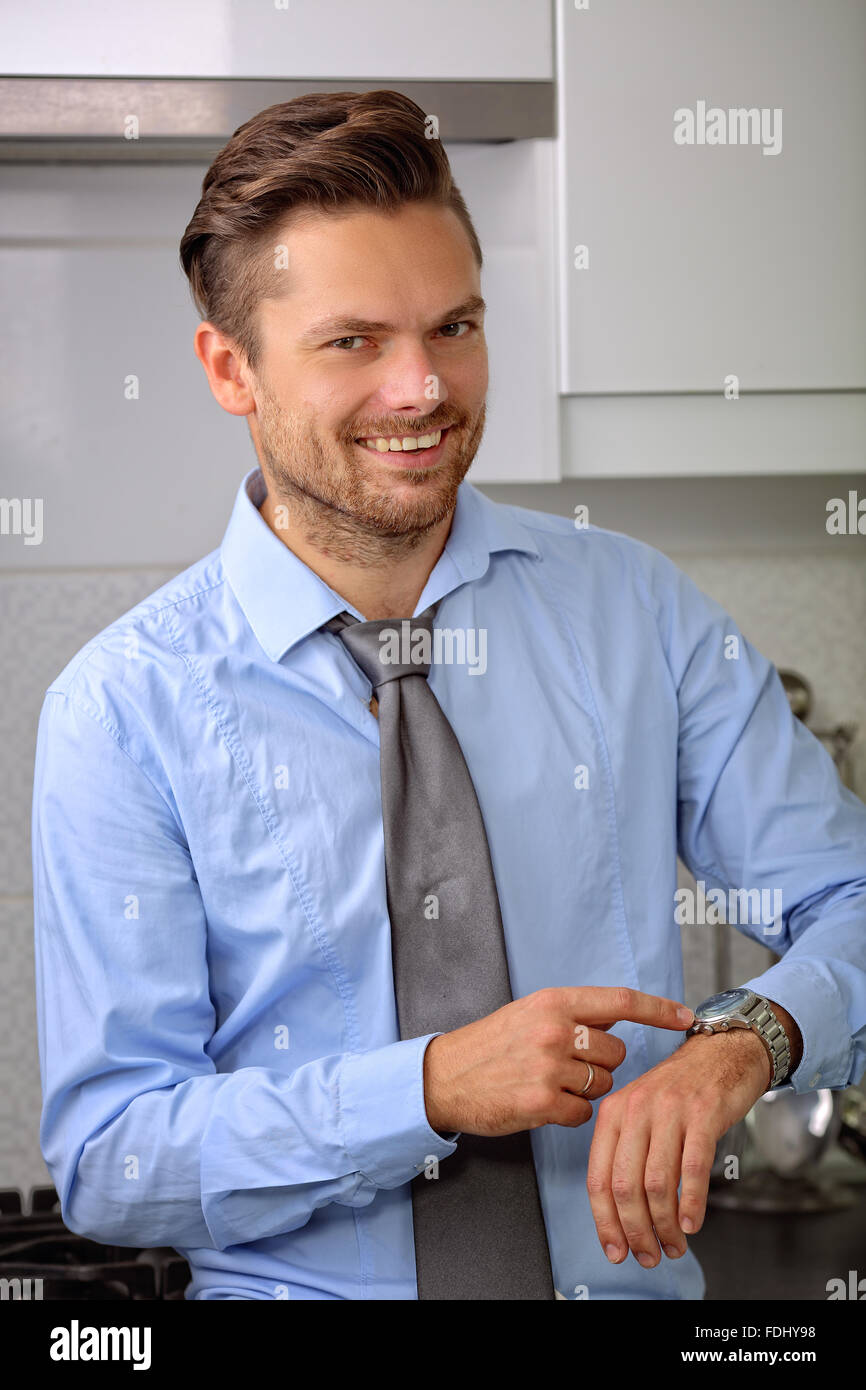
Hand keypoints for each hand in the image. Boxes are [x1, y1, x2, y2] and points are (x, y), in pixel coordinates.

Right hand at [422, 986, 694, 1136]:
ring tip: (548, 1083)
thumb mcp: (529, 1013)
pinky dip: (570, 1114)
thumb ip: (571, 1014)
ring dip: (585, 1090)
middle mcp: (554, 1030)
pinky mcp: (541, 1103)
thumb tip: (617, 1019)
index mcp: (554, 1002)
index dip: (657, 1008)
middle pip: (616, 1051)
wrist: (444, 1077)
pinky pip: (584, 1114)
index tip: (685, 1014)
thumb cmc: (490, 1044)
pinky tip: (543, 1104)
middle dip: (602, 1063)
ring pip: (603, 1084)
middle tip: (566, 1066)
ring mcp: (548, 1067)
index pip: (620, 1001)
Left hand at [586, 1025, 769, 1267]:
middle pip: (625, 1186)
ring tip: (674, 1245)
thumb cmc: (681, 1089)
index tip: (615, 1250)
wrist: (722, 1051)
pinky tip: (693, 1223)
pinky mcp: (703, 1113)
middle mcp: (636, 1109)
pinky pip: (693, 1168)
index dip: (606, 1221)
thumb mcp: (642, 1112)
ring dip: (665, 1225)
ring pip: (657, 1183)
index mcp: (613, 1112)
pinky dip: (692, 1203)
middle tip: (649, 1255)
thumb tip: (624, 1215)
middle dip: (636, 1231)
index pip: (598, 1177)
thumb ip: (628, 1154)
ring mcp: (670, 1111)